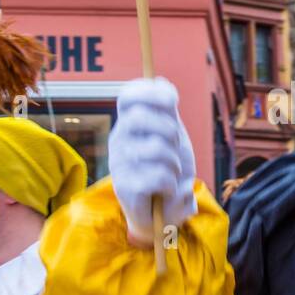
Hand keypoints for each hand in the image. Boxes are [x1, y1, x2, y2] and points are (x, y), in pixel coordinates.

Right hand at [108, 78, 196, 243]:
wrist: (161, 213)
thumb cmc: (166, 171)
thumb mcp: (171, 137)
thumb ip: (167, 111)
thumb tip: (161, 82)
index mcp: (129, 124)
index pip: (128, 96)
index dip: (152, 92)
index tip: (172, 101)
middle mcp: (119, 140)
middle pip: (141, 117)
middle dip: (169, 130)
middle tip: (175, 147)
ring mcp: (120, 164)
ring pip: (156, 148)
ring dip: (175, 162)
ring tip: (173, 173)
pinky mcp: (126, 188)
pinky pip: (159, 176)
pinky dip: (173, 184)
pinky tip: (167, 189)